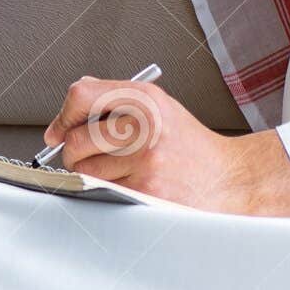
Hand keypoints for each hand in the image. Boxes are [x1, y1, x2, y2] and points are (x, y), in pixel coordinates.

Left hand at [47, 76, 289, 217]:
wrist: (229, 179)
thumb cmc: (189, 145)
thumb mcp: (157, 106)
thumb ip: (112, 99)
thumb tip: (65, 115)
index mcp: (145, 100)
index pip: (81, 96)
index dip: (64, 115)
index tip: (60, 129)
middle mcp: (145, 127)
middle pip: (75, 139)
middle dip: (73, 151)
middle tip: (88, 155)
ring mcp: (144, 162)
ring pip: (84, 171)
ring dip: (89, 175)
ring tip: (116, 171)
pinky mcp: (144, 193)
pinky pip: (101, 193)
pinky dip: (105, 193)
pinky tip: (127, 186)